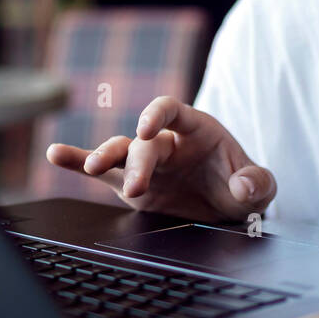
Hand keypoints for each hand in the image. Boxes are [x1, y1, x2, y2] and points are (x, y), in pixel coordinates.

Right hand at [45, 96, 275, 221]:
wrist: (231, 207)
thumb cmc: (244, 186)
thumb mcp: (261, 186)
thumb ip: (258, 182)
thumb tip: (242, 186)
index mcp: (197, 128)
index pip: (171, 110)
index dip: (156, 114)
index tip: (145, 130)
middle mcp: (167, 140)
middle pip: (142, 143)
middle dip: (136, 163)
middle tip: (135, 189)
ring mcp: (146, 163)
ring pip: (117, 152)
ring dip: (101, 157)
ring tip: (90, 167)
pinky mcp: (130, 184)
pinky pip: (102, 173)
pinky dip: (77, 162)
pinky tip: (56, 154)